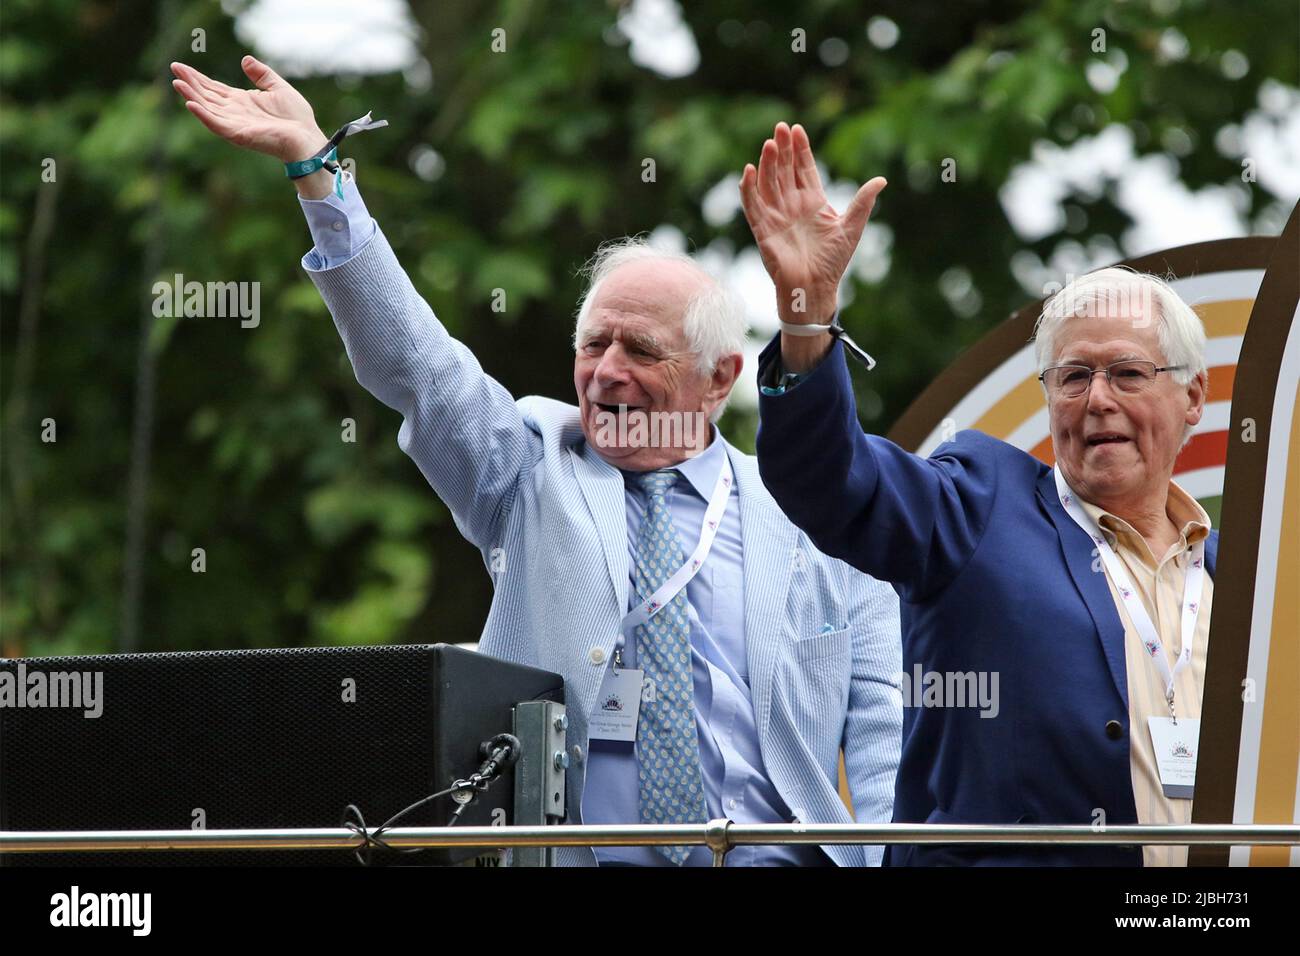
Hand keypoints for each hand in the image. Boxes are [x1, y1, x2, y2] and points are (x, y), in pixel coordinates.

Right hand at [170, 55, 327, 162]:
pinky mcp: (239, 135)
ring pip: (207, 108)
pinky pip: (216, 124)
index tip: (181, 67)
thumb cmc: (296, 117)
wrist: (307, 137)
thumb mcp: (278, 87)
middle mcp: (234, 112)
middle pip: (206, 96)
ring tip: (177, 82)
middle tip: (174, 68)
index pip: (213, 88)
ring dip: (191, 96)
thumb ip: (262, 74)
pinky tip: (191, 104)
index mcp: (241, 102)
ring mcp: (235, 124)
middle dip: (190, 83)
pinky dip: (203, 115)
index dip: (197, 78)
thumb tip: (245, 60)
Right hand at [739, 122, 885, 327]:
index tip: (797, 129)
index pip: (804, 169)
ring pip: (769, 183)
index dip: (801, 150)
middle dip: (783, 149)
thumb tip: (881, 180)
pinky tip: (749, 170)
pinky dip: (749, 189)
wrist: (815, 288)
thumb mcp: (851, 227)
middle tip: (780, 127)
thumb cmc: (832, 262)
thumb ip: (863, 202)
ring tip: (770, 144)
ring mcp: (776, 216)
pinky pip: (752, 205)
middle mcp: (792, 205)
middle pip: (785, 170)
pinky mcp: (763, 229)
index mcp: (812, 202)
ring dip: (768, 163)